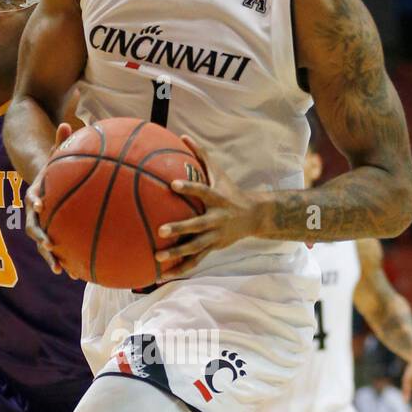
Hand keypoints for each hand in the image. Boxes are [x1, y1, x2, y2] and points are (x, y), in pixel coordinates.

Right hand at [26, 123, 77, 276]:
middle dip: (41, 238)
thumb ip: (60, 142)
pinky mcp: (52, 235)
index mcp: (35, 194)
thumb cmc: (55, 167)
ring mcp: (42, 226)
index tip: (40, 206)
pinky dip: (66, 260)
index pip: (31, 198)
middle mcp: (35, 213)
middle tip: (50, 246)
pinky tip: (79, 274)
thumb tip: (65, 123)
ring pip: (44, 244)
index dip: (35, 202)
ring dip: (53, 258)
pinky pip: (58, 250)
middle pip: (34, 228)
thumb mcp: (57, 154)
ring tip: (64, 270)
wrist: (45, 184)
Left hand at [155, 136, 261, 277]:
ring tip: (157, 258)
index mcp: (217, 200)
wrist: (254, 216)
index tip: (173, 185)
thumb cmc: (230, 191)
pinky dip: (180, 269)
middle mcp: (216, 220)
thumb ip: (201, 155)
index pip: (202, 192)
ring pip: (195, 248)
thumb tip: (183, 135)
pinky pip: (195, 261)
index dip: (189, 188)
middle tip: (160, 231)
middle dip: (180, 229)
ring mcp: (215, 237)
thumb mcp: (218, 173)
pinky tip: (162, 276)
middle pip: (197, 226)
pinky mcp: (213, 249)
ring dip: (176, 254)